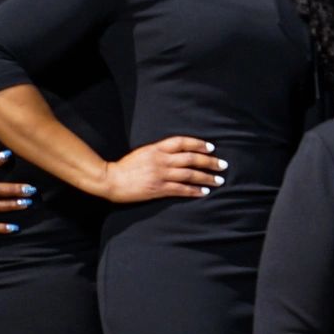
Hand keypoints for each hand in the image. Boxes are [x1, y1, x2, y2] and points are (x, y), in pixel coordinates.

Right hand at [99, 136, 226, 202]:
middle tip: (223, 165)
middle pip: (191, 158)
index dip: (199, 144)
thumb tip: (177, 154)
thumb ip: (160, 152)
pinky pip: (181, 189)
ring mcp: (160, 174)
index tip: (211, 148)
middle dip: (210, 162)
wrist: (110, 179)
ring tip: (219, 180)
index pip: (182, 142)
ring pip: (189, 174)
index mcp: (156, 148)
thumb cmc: (126, 166)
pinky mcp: (158, 188)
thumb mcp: (143, 153)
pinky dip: (194, 190)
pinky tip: (204, 192)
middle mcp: (161, 159)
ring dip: (206, 177)